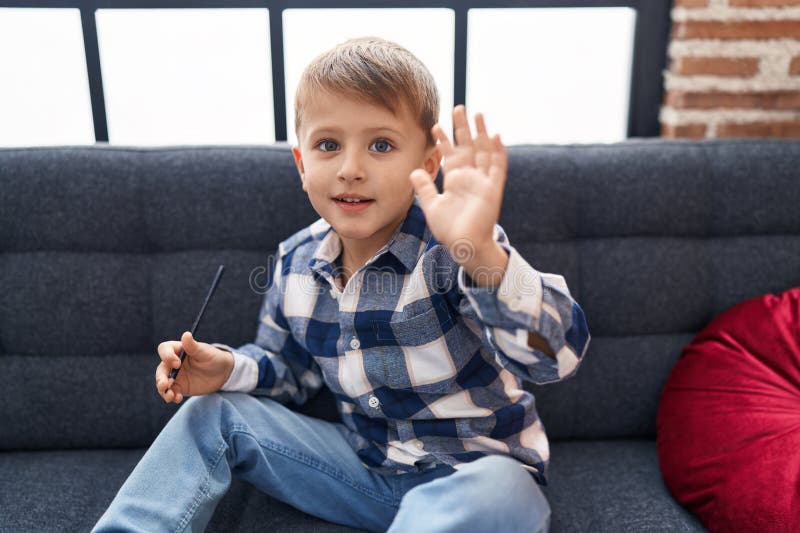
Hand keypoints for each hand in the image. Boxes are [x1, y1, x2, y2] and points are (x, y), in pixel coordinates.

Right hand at [155, 331, 233, 403]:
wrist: (222, 373)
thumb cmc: (214, 358)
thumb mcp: (205, 352)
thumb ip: (193, 346)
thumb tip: (186, 334)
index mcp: (178, 350)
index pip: (164, 349)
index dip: (167, 356)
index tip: (178, 364)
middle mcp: (173, 363)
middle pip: (161, 369)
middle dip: (160, 377)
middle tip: (165, 384)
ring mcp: (175, 376)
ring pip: (162, 383)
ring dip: (164, 390)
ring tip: (171, 396)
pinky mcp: (179, 387)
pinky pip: (171, 392)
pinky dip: (172, 397)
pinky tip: (178, 399)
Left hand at [409, 105, 507, 263]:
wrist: (464, 245)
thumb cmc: (449, 229)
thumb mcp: (432, 206)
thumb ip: (424, 188)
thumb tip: (414, 171)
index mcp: (455, 180)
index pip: (450, 153)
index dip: (444, 139)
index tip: (435, 125)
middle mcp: (470, 177)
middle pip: (468, 146)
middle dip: (463, 127)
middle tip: (458, 108)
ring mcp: (482, 181)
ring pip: (484, 151)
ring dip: (482, 133)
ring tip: (478, 114)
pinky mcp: (493, 189)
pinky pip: (497, 167)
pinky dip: (498, 152)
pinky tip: (496, 136)